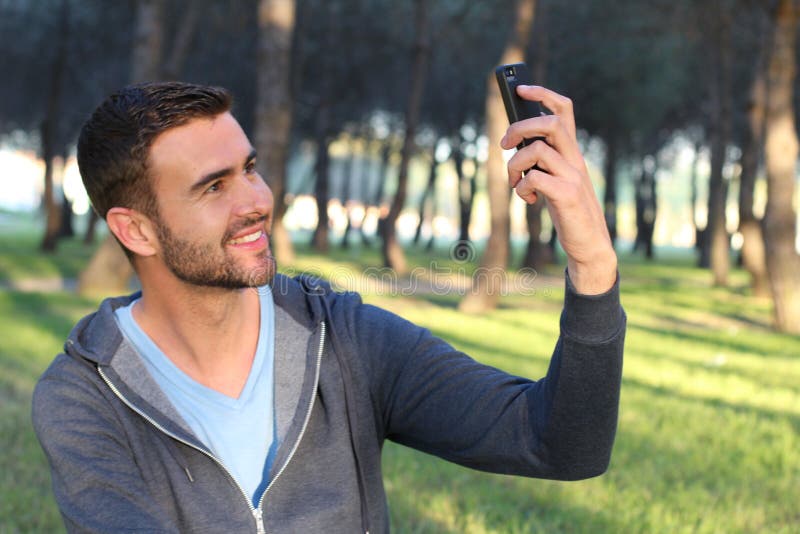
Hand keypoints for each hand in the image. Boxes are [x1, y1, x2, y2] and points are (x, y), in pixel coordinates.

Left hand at [500, 85, 616, 294]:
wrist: (589, 245)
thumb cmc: (567, 211)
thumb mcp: (554, 180)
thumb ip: (541, 162)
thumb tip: (514, 145)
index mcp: (571, 153)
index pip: (563, 110)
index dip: (542, 94)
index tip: (520, 88)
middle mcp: (575, 159)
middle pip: (549, 123)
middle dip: (519, 127)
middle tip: (504, 144)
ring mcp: (573, 176)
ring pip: (537, 150)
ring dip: (514, 165)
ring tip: (514, 182)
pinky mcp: (567, 195)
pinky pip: (535, 178)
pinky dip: (522, 187)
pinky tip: (527, 200)